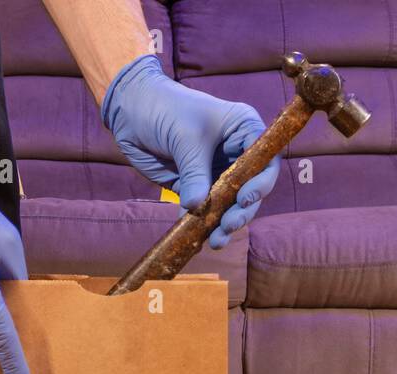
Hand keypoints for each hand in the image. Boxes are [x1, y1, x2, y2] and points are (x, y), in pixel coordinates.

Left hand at [102, 54, 278, 247]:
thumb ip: (195, 173)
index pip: (266, 160)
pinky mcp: (195, 186)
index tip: (244, 198)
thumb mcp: (185, 138)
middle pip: (251, 188)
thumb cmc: (165, 110)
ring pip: (230, 204)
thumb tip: (198, 207)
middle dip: (242, 210)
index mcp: (243, 130)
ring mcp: (217, 172)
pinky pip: (204, 209)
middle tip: (228, 225)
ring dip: (224, 223)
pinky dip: (200, 224)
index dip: (261, 182)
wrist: (130, 111)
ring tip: (216, 240)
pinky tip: (194, 236)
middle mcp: (236, 153)